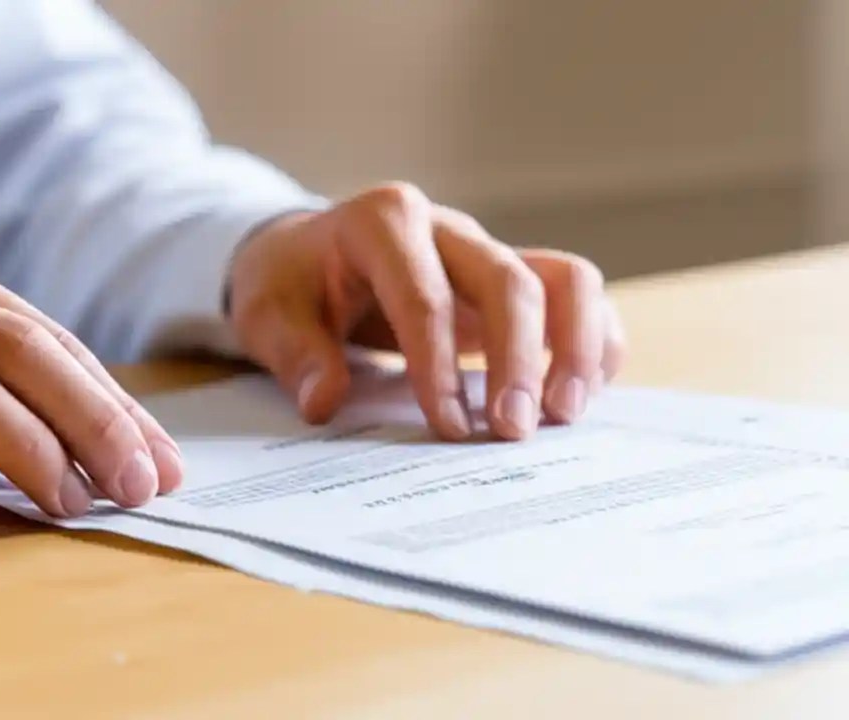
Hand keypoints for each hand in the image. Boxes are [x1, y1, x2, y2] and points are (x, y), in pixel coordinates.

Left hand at [226, 183, 626, 439]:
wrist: (304, 256)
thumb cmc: (288, 283)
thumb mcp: (267, 314)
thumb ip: (296, 353)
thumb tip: (323, 402)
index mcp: (382, 222)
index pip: (424, 296)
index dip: (439, 365)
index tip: (448, 425)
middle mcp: (447, 228)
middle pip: (509, 282)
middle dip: (518, 362)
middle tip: (511, 432)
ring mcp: (485, 250)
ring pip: (565, 279)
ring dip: (576, 348)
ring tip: (563, 416)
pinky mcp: (510, 278)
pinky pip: (575, 296)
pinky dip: (591, 342)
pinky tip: (578, 396)